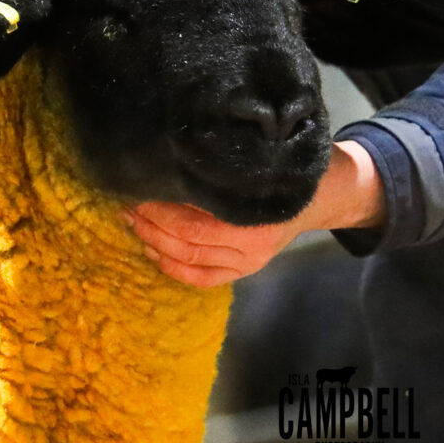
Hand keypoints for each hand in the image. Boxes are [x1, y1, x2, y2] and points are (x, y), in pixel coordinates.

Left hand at [127, 140, 385, 286]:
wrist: (316, 194)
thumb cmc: (276, 170)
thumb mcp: (253, 164)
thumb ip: (218, 171)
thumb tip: (166, 163)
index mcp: (256, 215)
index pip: (194, 221)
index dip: (159, 210)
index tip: (137, 191)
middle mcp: (253, 244)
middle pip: (187, 240)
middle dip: (150, 223)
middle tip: (128, 205)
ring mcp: (248, 262)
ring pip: (188, 259)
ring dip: (153, 242)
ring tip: (133, 223)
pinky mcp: (243, 272)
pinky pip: (200, 278)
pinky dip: (171, 267)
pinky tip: (152, 251)